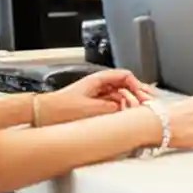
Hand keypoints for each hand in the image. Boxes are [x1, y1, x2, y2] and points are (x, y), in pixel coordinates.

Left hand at [40, 69, 154, 125]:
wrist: (44, 114)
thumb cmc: (62, 108)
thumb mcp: (91, 108)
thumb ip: (112, 107)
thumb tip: (128, 108)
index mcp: (99, 79)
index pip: (126, 76)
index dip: (138, 85)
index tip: (144, 97)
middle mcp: (100, 84)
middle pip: (126, 85)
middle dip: (138, 94)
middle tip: (149, 104)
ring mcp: (98, 94)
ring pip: (121, 96)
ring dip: (131, 103)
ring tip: (139, 112)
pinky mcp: (94, 105)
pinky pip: (114, 105)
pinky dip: (122, 110)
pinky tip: (127, 117)